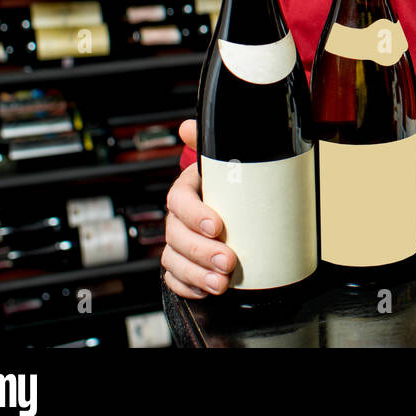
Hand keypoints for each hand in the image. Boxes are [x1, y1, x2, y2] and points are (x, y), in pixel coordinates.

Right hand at [162, 119, 236, 298]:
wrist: (240, 202)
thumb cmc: (232, 182)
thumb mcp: (228, 160)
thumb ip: (214, 141)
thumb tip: (190, 125)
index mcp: (188, 189)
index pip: (179, 201)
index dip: (194, 215)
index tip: (217, 225)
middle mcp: (179, 217)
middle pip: (176, 236)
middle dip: (202, 251)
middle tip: (229, 261)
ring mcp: (179, 242)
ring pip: (174, 260)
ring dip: (197, 274)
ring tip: (222, 282)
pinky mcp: (184, 264)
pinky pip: (175, 279)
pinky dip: (189, 287)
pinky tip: (207, 290)